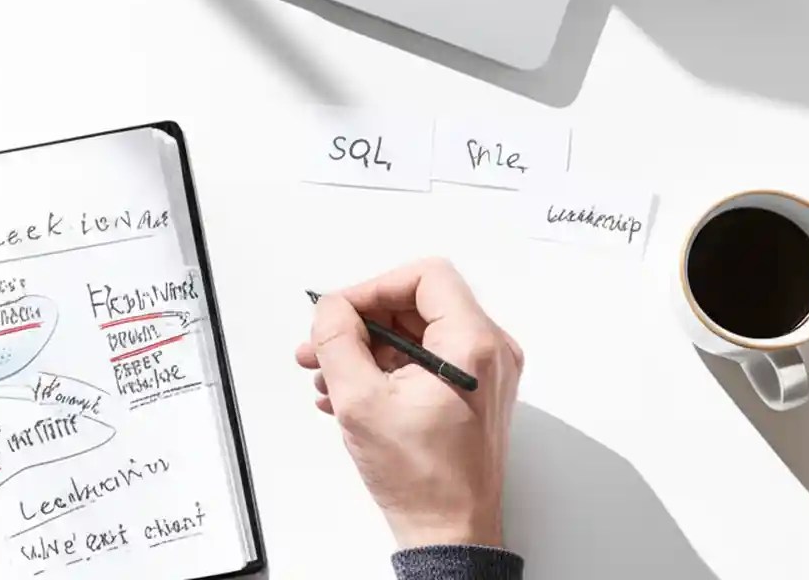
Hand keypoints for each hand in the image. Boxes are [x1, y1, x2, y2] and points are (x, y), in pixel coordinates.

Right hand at [296, 259, 523, 549]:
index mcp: (472, 344)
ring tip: (327, 379)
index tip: (340, 313)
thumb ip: (338, 341)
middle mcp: (487, 352)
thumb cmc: (421, 479)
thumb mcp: (360, 400)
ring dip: (364, 351)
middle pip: (415, 305)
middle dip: (360, 324)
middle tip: (321, 346)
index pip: (424, 277)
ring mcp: (481, 374)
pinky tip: (348, 395)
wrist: (448, 533)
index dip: (373, 289)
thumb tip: (330, 309)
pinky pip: (422, 362)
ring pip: (414, 335)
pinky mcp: (470, 394)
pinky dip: (383, 370)